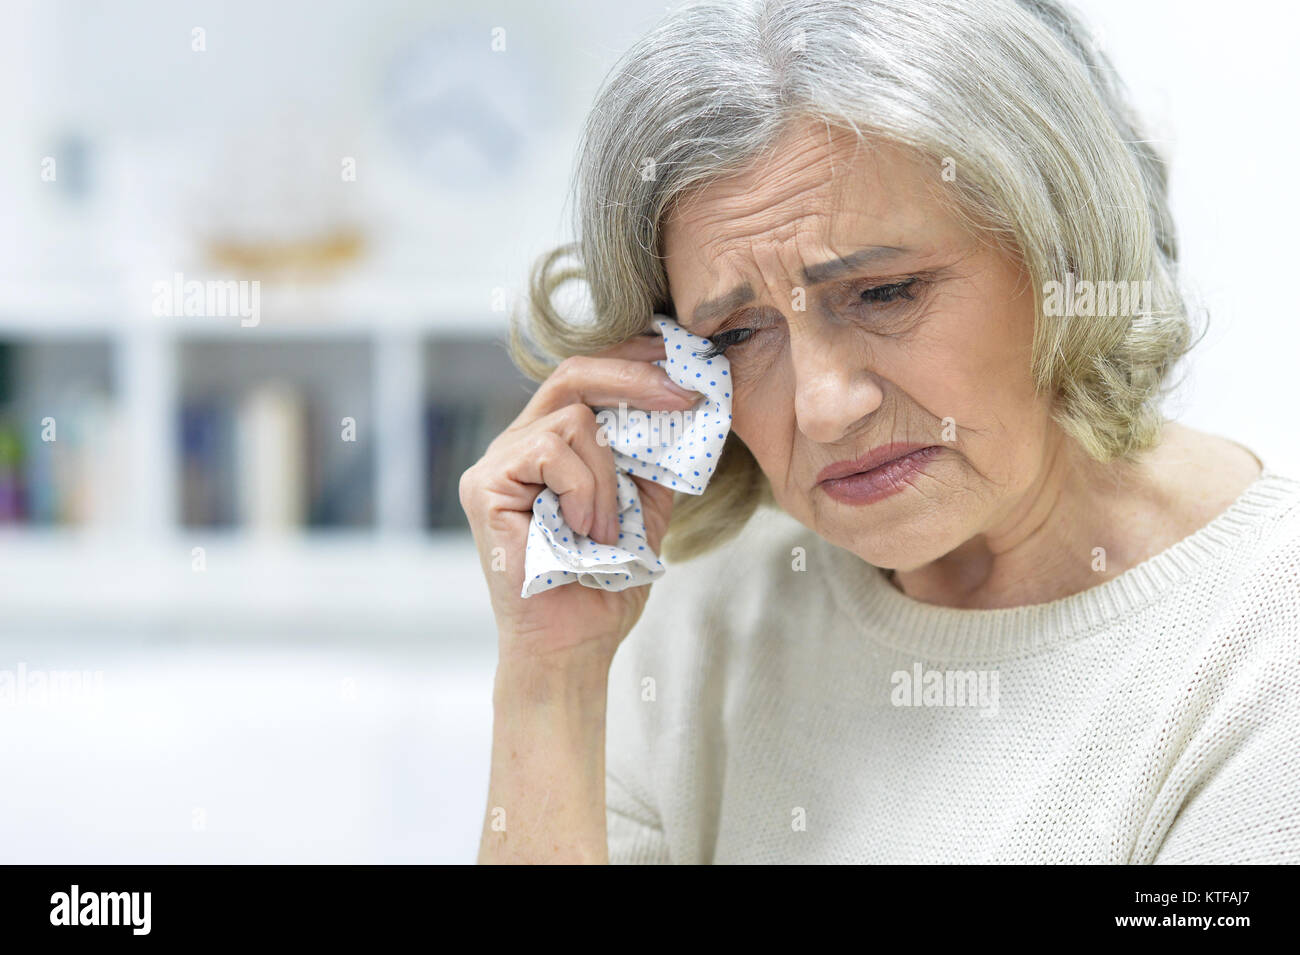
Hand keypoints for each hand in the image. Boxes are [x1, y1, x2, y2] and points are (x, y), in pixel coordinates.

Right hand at [459, 331, 700, 663]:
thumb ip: (654, 456)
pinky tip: (584, 530)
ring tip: (607, 529)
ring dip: (609, 474)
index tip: (688, 362)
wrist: (574, 642)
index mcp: (551, 445)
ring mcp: (496, 462)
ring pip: (572, 418)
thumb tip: (692, 402)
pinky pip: (550, 449)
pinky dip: (583, 489)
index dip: (636, 361)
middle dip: (637, 378)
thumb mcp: (644, 506)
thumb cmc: (604, 583)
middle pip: (574, 373)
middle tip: (687, 394)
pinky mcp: (485, 485)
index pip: (588, 378)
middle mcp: (517, 444)